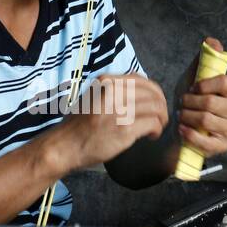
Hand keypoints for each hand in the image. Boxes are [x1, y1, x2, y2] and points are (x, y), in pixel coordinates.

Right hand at [50, 74, 168, 170]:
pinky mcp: (125, 127)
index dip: (153, 92)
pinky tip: (151, 136)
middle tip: (159, 118)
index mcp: (106, 81)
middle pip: (152, 93)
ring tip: (156, 128)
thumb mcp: (93, 97)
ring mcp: (120, 109)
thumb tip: (140, 94)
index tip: (154, 103)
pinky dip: (157, 130)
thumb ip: (113, 92)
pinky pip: (153, 123)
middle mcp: (114, 91)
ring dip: (161, 119)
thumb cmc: (78, 126)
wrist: (65, 146)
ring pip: (157, 107)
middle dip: (161, 106)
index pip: (141, 80)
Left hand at [177, 37, 226, 158]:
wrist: (181, 125)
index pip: (224, 82)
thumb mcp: (194, 76)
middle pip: (211, 102)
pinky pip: (206, 141)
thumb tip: (214, 42)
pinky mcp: (223, 146)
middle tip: (181, 103)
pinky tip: (182, 129)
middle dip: (189, 102)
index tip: (192, 88)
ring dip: (187, 117)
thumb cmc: (190, 99)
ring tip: (181, 115)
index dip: (203, 84)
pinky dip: (189, 134)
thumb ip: (204, 58)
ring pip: (206, 120)